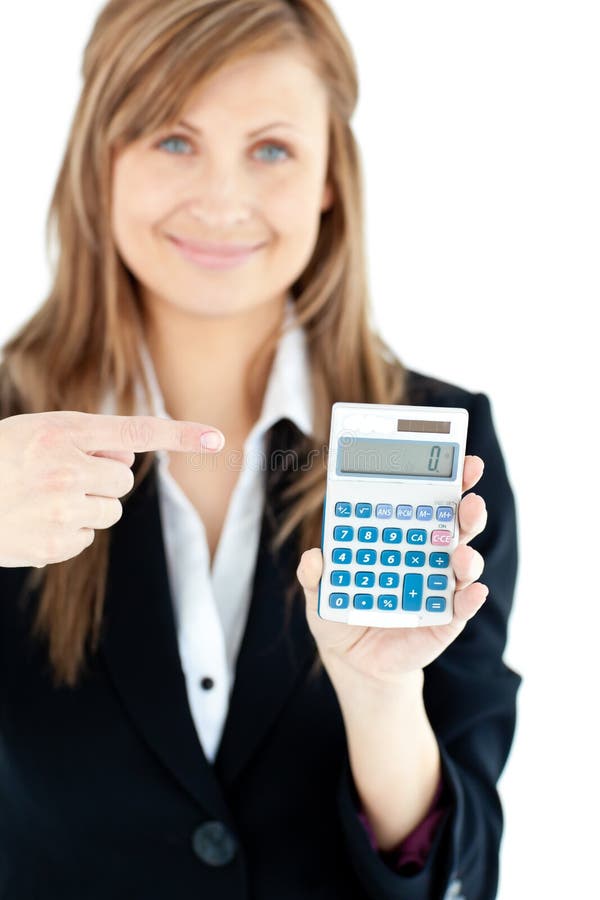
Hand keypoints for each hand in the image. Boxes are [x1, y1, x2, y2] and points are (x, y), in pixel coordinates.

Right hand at [0, 411, 224, 568]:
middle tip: (56, 478)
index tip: (218, 438)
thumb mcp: (33, 433)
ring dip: (85, 508)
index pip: (135, 431)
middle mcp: (64, 468)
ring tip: (41, 501)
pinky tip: (33, 523)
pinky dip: (66, 533)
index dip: (181, 434)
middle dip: (99, 481)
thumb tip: (127, 460)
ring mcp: (58, 509)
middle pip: (122, 481)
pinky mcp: (52, 545)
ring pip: (108, 513)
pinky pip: (85, 538)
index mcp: (61, 432)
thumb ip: (85, 439)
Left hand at [296, 455, 487, 686]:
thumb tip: (314, 557)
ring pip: (464, 562)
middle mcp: (427, 554)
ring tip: (460, 553)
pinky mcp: (446, 619)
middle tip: (470, 499)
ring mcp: (440, 585)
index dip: (446, 478)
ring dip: (468, 554)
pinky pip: (462, 606)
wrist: (355, 662)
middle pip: (455, 524)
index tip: (462, 459)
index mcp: (401, 535)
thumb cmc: (342, 612)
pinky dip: (470, 597)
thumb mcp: (320, 593)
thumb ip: (315, 575)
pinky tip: (472, 591)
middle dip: (468, 508)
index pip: (427, 500)